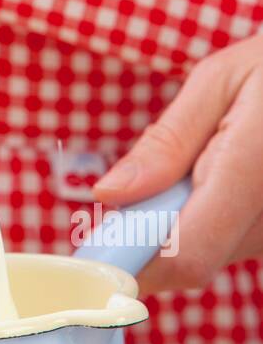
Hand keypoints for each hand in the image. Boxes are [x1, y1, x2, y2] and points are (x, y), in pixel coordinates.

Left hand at [93, 35, 262, 291]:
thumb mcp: (217, 83)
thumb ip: (166, 143)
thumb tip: (108, 194)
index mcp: (253, 168)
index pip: (187, 254)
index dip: (134, 260)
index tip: (97, 247)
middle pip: (193, 260)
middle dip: (153, 232)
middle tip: (146, 182)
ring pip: (212, 253)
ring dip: (184, 222)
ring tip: (201, 163)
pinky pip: (234, 241)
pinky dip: (210, 217)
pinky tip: (220, 175)